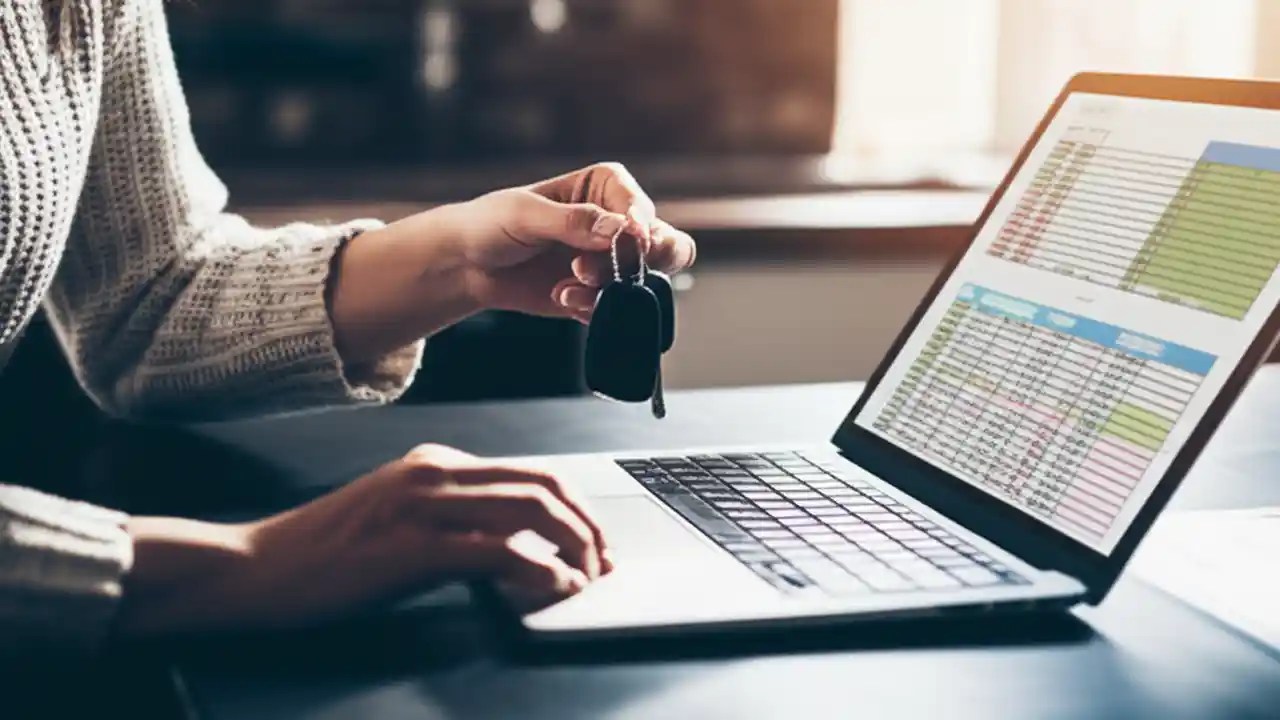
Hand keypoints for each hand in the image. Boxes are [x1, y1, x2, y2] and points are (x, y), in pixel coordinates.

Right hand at [119, 445, 609, 634]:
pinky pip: (498, 552)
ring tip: (587, 580)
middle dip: (587, 526)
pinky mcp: (411, 547)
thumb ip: (452, 518)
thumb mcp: (396, 518)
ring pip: (531, 511)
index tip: (593, 545)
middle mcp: (434, 473)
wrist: (256, 569)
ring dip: (574, 547)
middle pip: (543, 486)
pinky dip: (540, 571)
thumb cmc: (324, 554)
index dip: (575, 509)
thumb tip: (516, 546)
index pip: (530, 474)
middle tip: (604, 564)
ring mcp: (423, 506)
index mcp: (435, 464)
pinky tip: (554, 590)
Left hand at [328, 162, 694, 363]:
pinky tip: (561, 296)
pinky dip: (594, 306)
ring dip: (611, 289)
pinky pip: (618, 307)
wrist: (468, 266)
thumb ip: (574, 222)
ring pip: (644, 281)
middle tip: (606, 272)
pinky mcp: (599, 293)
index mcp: (604, 187)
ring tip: (571, 285)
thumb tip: (619, 228)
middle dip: (638, 263)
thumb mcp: (526, 215)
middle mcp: (615, 222)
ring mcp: (610, 260)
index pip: (640, 205)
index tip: (631, 239)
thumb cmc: (492, 224)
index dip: (642, 223)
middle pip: (662, 244)